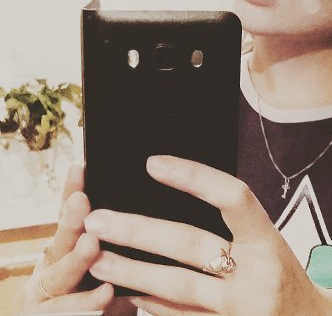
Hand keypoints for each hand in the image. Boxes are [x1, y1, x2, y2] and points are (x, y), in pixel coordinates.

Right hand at [21, 164, 113, 313]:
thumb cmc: (107, 289)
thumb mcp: (111, 258)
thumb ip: (118, 232)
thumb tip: (148, 195)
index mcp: (65, 246)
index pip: (67, 212)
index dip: (72, 189)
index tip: (81, 166)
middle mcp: (52, 267)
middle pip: (61, 240)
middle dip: (71, 220)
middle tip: (81, 200)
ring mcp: (46, 296)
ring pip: (59, 276)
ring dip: (76, 260)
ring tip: (91, 244)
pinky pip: (65, 312)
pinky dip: (85, 302)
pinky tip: (106, 292)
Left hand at [83, 155, 331, 315]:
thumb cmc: (285, 276)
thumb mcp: (269, 244)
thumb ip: (234, 228)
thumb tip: (179, 195)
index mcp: (269, 241)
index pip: (233, 197)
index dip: (194, 176)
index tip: (153, 163)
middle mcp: (257, 274)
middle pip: (190, 245)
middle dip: (138, 230)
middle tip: (97, 218)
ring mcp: (240, 310)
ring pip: (176, 288)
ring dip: (132, 272)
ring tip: (98, 258)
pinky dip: (152, 305)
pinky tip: (128, 293)